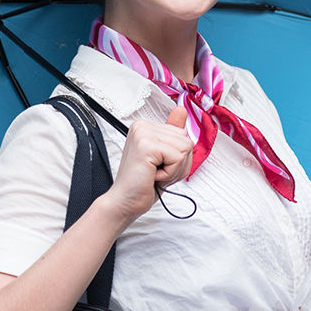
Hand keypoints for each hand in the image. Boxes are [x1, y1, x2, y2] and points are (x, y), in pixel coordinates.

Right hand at [105, 106, 192, 224]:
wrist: (125, 202)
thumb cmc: (143, 183)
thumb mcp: (164, 156)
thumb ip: (172, 133)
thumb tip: (181, 109)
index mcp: (145, 126)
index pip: (183, 134)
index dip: (177, 157)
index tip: (158, 166)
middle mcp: (142, 126)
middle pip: (186, 140)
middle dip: (178, 163)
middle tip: (156, 171)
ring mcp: (143, 134)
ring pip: (185, 148)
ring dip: (174, 169)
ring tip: (154, 173)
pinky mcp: (146, 146)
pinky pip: (178, 157)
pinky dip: (170, 173)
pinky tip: (152, 176)